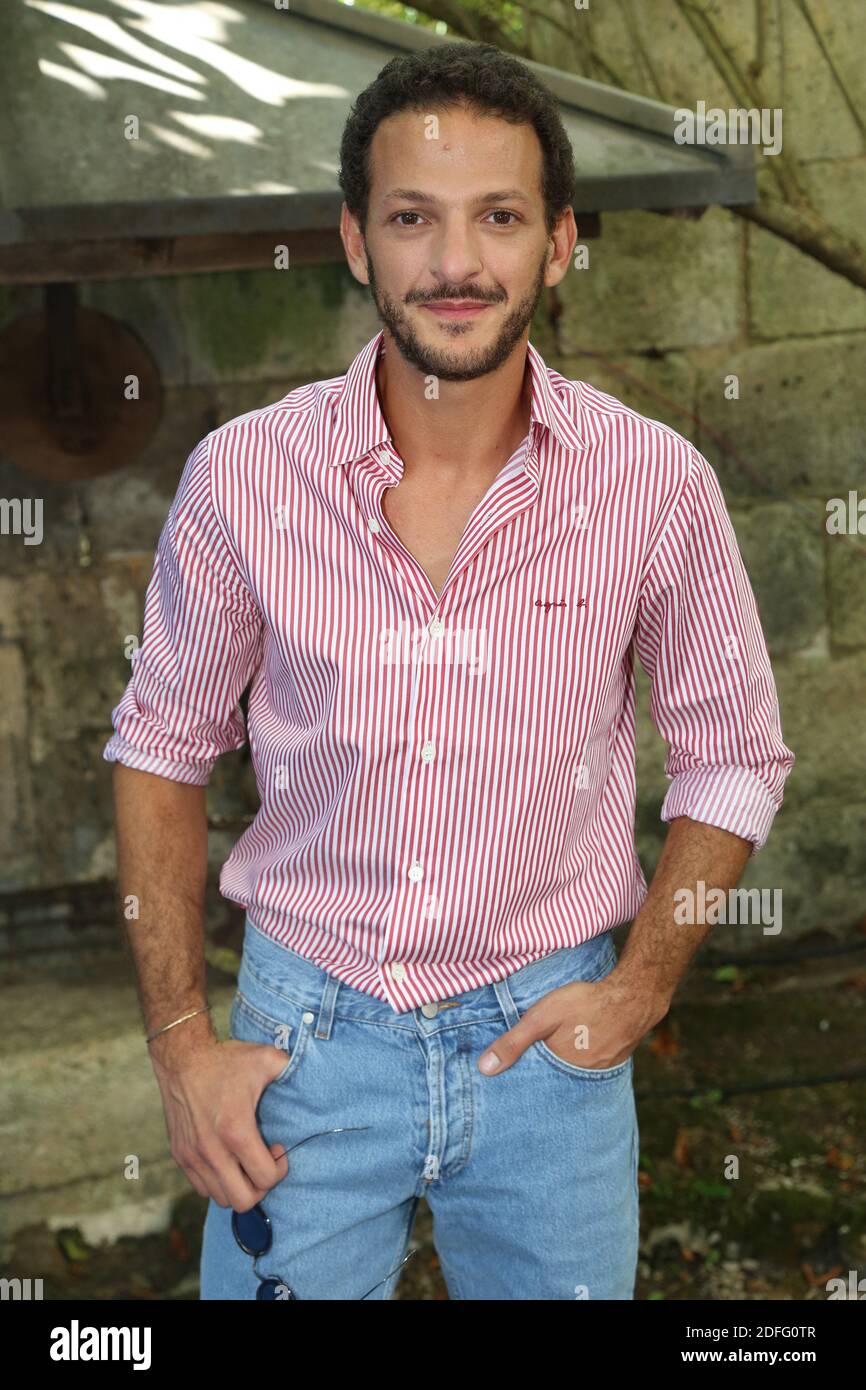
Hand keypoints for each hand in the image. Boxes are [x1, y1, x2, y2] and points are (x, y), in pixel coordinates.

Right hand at [150, 1019, 290, 1209]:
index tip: (277, 1148)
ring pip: (221, 1197)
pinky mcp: (180, 1155)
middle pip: (242, 1200)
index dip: (279, 1169)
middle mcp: (212, 1150)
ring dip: (238, 1185)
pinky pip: (202, 1188)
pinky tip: (227, 1160)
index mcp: (236, 1130)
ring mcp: (193, 1156)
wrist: (182, 1057)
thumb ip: (291, 1069)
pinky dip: (217, 1182)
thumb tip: (312, 1076)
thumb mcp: (265, 1058)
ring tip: (245, 1161)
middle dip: (260, 1187)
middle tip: (263, 1163)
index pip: (265, 1178)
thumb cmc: (225, 1060)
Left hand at [477, 968, 666, 1074]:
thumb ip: (514, 1042)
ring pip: (572, 1074)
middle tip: (531, 1068)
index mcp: (559, 1070)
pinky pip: (590, 1067)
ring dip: (562, 1068)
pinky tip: (579, 1047)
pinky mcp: (612, 1062)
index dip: (521, 1079)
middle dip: (541, 1076)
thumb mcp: (542, 1018)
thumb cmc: (585, 1003)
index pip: (534, 1084)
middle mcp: (580, 1078)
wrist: (633, 996)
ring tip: (553, 1058)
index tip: (508, 1083)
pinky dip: (580, 1060)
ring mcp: (599, 1071)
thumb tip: (484, 1069)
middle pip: (554, 1081)